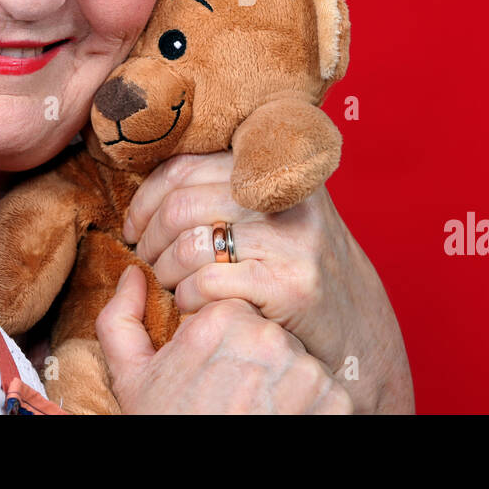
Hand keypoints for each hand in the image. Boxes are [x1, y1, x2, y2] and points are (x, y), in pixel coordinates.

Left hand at [122, 151, 413, 413]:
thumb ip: (228, 183)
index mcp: (275, 166)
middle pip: (182, 204)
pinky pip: (209, 283)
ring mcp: (293, 240)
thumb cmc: (296, 263)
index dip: (147, 197)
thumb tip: (152, 182)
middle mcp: (288, 195)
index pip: (186, 166)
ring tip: (168, 280)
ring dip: (164, 268)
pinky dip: (187, 296)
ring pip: (191, 243)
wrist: (354, 323)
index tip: (134, 224)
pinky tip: (191, 303)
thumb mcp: (273, 208)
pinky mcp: (291, 285)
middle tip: (146, 257)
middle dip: (149, 236)